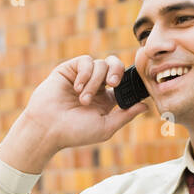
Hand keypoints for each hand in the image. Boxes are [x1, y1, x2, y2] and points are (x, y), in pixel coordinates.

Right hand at [20, 54, 151, 152]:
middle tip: (113, 83)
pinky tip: (76, 88)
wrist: (47, 128)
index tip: (131, 87)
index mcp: (106, 100)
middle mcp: (95, 86)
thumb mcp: (105, 127)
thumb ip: (126, 115)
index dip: (129, 81)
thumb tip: (146, 106)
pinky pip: (86, 61)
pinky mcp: (69, 69)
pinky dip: (85, 73)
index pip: (123, 82)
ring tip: (82, 99)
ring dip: (94, 82)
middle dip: (117, 71)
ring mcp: (82, 76)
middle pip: (115, 66)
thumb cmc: (75, 132)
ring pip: (100, 64)